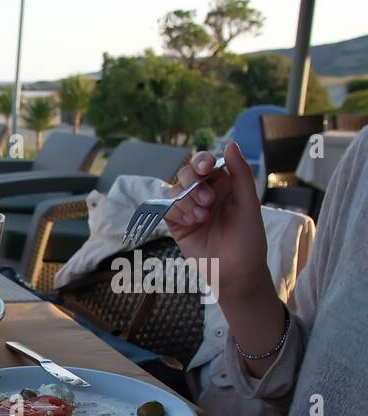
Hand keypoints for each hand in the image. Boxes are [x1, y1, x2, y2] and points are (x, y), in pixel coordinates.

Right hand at [163, 141, 268, 294]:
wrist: (236, 272)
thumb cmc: (248, 238)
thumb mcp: (248, 203)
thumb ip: (240, 173)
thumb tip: (230, 144)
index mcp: (225, 184)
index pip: (207, 163)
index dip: (202, 161)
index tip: (206, 168)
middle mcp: (205, 193)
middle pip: (186, 174)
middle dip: (194, 185)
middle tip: (208, 201)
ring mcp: (189, 209)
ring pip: (175, 191)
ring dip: (187, 201)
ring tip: (203, 218)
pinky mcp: (177, 225)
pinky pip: (167, 209)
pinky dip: (177, 212)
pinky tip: (193, 223)